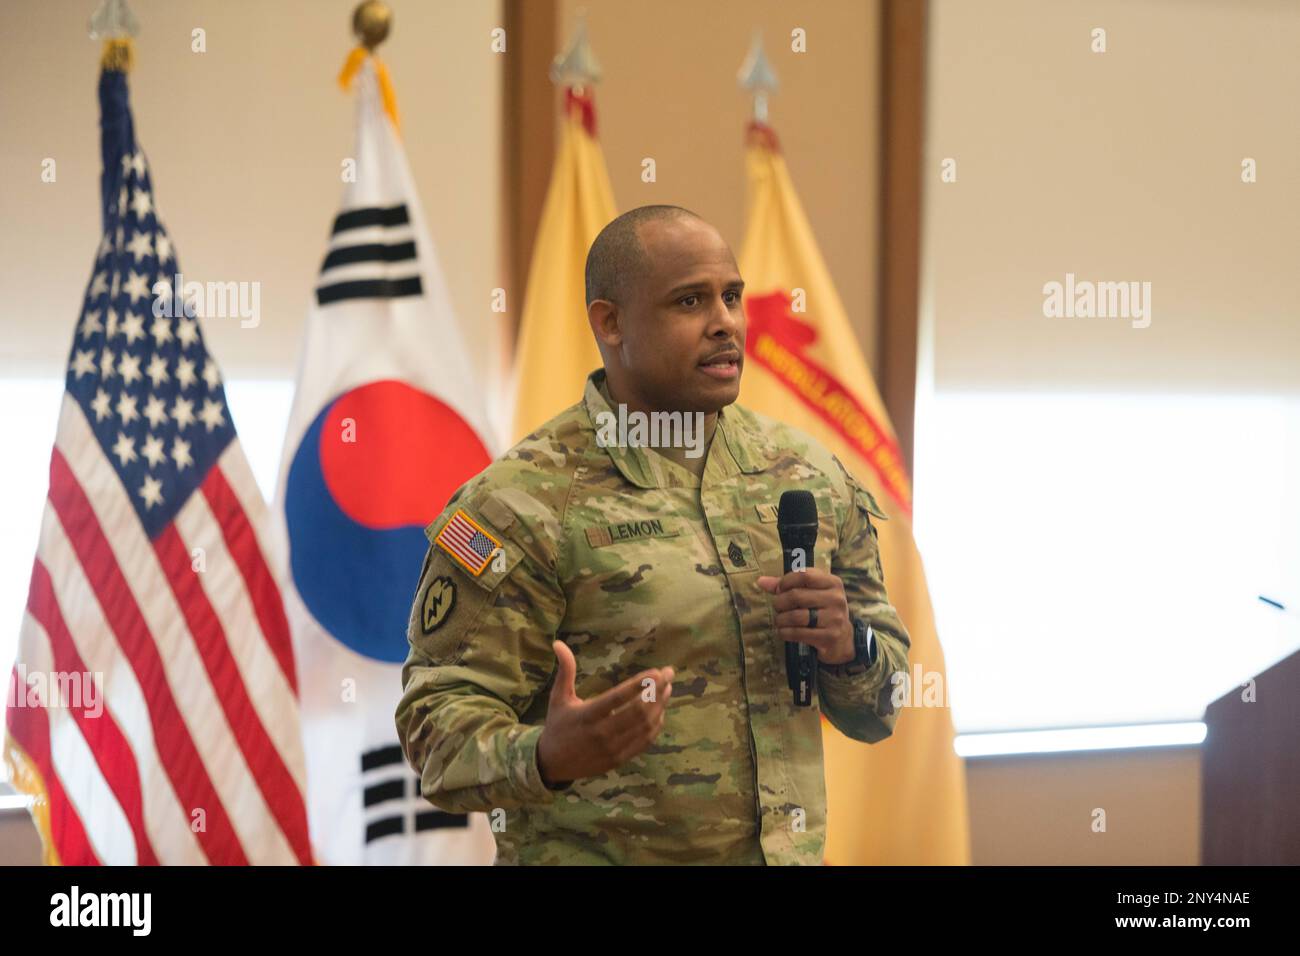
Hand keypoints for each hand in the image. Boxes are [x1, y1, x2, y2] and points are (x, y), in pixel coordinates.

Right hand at [536, 641, 673, 786]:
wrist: (553, 764)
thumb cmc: (557, 725)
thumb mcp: (558, 697)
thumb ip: (565, 670)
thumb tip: (558, 643)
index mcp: (587, 715)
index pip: (618, 697)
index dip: (640, 684)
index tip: (657, 671)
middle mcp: (601, 733)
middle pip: (638, 711)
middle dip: (657, 690)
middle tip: (669, 673)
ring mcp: (612, 748)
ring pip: (645, 726)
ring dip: (660, 705)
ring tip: (668, 688)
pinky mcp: (619, 759)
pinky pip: (644, 741)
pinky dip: (656, 725)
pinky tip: (661, 710)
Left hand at [757, 569, 854, 664]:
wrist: (842, 639)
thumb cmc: (821, 611)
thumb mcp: (811, 594)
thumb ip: (787, 586)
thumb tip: (761, 581)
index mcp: (833, 583)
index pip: (804, 575)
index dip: (786, 581)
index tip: (779, 589)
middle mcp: (836, 599)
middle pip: (797, 596)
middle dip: (780, 602)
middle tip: (778, 607)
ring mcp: (834, 619)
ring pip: (796, 616)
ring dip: (781, 619)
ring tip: (779, 620)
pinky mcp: (829, 637)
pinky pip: (798, 633)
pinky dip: (785, 632)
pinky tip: (783, 631)